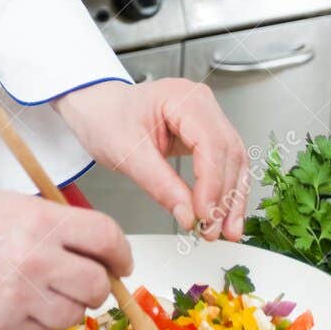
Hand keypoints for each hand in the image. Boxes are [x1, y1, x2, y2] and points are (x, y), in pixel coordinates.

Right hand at [0, 189, 131, 329]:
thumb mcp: (4, 204)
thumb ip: (47, 220)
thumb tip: (83, 241)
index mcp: (39, 221)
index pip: (106, 237)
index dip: (120, 251)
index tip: (120, 260)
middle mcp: (36, 260)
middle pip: (98, 283)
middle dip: (98, 283)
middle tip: (87, 279)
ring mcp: (19, 298)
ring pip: (74, 314)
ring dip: (69, 306)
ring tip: (46, 291)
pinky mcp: (1, 327)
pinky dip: (40, 323)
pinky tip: (21, 305)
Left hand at [53, 79, 249, 240]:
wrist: (96, 109)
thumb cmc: (106, 119)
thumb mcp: (127, 154)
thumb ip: (160, 185)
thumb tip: (188, 215)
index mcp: (182, 98)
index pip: (210, 143)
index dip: (211, 183)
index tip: (204, 215)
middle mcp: (202, 103)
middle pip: (228, 152)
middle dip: (224, 196)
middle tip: (214, 230)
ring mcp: (207, 117)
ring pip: (234, 160)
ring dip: (232, 198)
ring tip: (226, 231)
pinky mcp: (206, 133)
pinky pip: (225, 163)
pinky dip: (226, 191)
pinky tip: (225, 216)